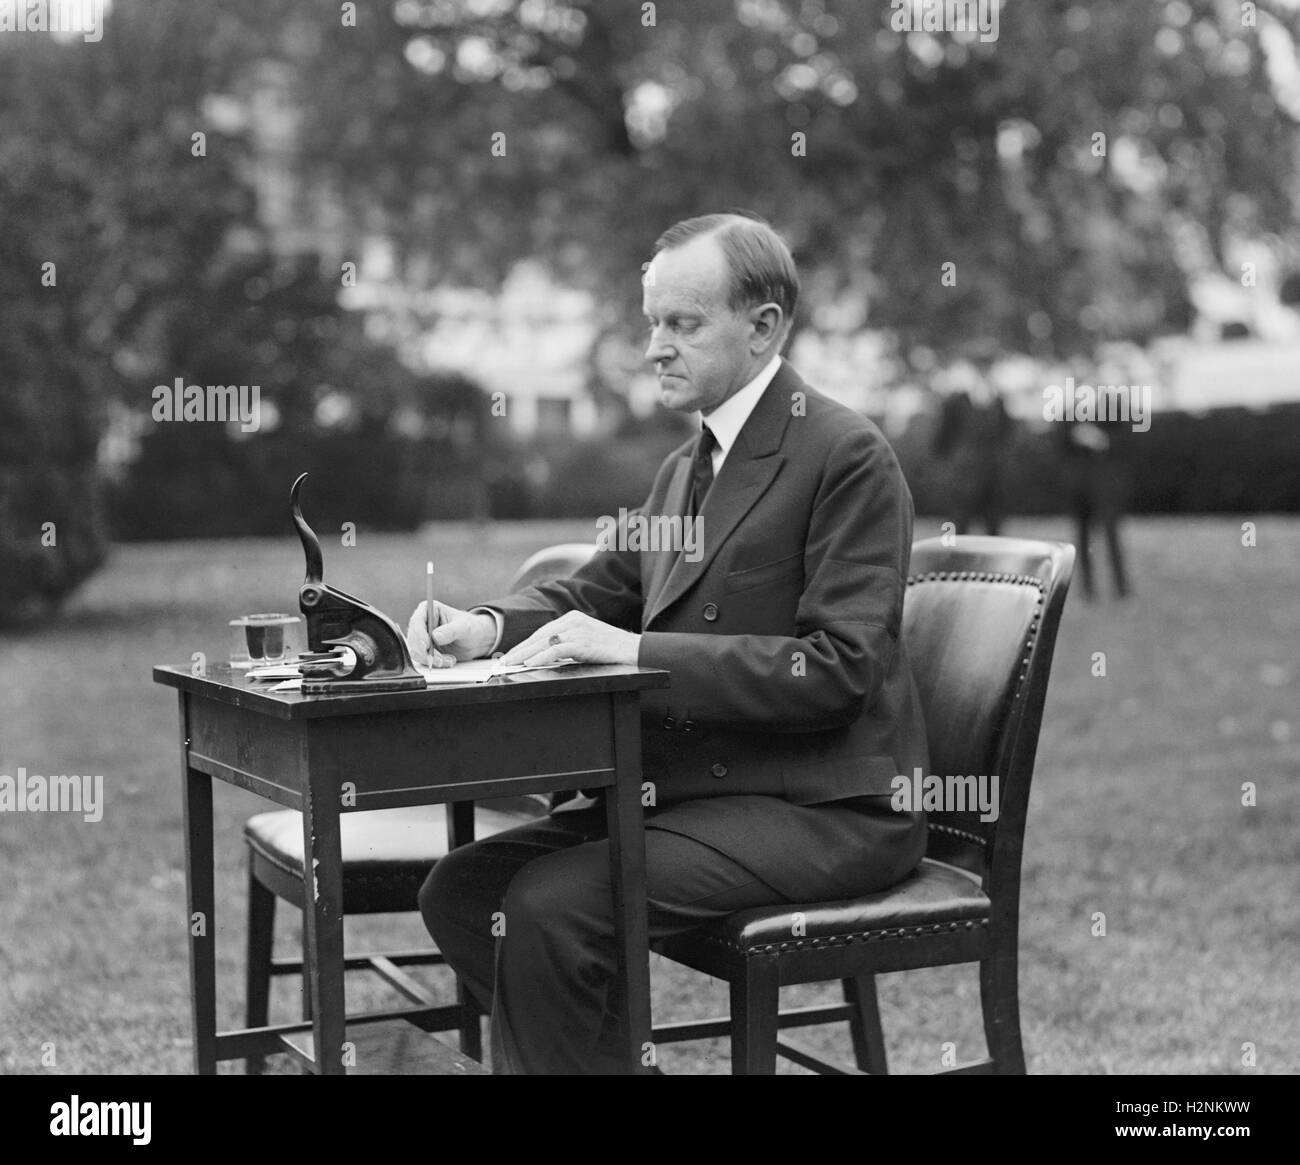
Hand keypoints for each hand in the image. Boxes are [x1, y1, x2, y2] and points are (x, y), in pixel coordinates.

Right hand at [406, 601, 496, 667]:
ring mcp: (423, 637)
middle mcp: (423, 623)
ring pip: (417, 651)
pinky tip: (448, 661)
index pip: (417, 621)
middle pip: (414, 638)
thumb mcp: (464, 627)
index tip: (426, 645)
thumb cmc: (471, 627)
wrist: (476, 640)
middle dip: (425, 651)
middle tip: (439, 659)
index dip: (419, 634)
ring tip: (448, 660)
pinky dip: (434, 663)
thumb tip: (435, 636)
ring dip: (431, 659)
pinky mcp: (426, 650)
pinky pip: (423, 659)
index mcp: (429, 609)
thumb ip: (450, 631)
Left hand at [498, 611, 640, 667]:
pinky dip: (541, 657)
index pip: (542, 631)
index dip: (525, 644)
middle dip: (519, 650)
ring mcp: (578, 630)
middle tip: (504, 661)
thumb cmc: (611, 649)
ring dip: (524, 655)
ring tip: (510, 664)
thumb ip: (567, 644)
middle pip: (539, 636)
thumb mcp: (586, 642)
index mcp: (573, 618)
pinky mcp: (583, 642)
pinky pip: (556, 650)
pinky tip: (531, 664)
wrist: (635, 651)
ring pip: (544, 642)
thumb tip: (545, 656)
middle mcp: (573, 621)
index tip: (511, 655)